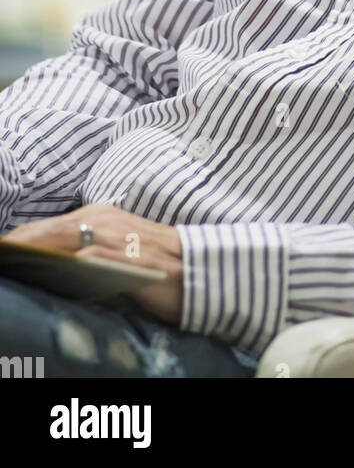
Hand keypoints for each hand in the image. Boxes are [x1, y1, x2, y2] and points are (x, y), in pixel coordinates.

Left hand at [4, 203, 183, 322]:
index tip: (2, 254)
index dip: (19, 242)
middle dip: (19, 246)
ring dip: (34, 252)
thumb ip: (85, 249)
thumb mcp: (116, 246)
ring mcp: (113, 236)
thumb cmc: (154, 261)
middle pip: (47, 231)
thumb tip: (50, 265)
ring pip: (61, 240)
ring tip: (13, 264)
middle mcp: (102, 219)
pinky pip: (87, 258)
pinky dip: (64, 265)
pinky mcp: (124, 255)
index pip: (45, 228)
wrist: (198, 266)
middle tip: (2, 258)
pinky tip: (48, 273)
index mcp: (98, 214)